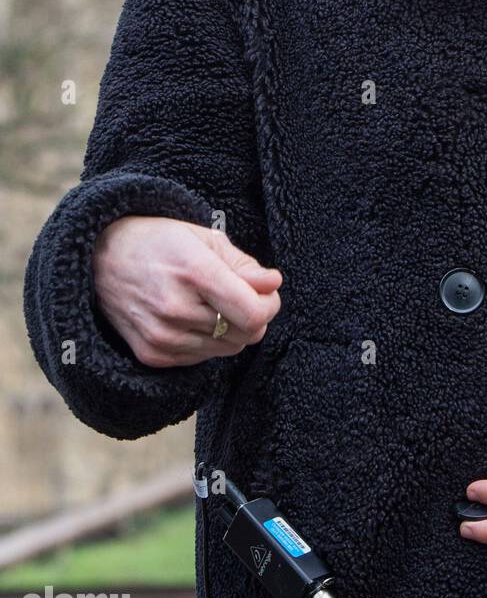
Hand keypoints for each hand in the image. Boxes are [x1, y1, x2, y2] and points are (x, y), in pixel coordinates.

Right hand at [92, 214, 281, 368]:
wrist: (101, 259)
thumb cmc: (161, 242)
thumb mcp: (206, 238)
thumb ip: (245, 264)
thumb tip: (273, 284)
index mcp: (194, 272)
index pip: (252, 313)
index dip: (270, 304)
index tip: (267, 290)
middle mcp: (176, 309)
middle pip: (246, 333)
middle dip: (255, 315)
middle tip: (244, 294)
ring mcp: (162, 336)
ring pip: (228, 348)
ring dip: (232, 329)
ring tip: (214, 303)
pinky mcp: (152, 355)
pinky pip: (204, 358)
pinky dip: (209, 341)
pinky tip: (194, 317)